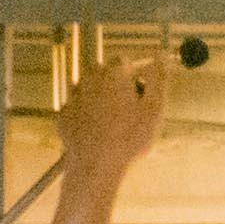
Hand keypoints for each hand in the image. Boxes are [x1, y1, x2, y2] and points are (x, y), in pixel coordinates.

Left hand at [55, 56, 164, 203]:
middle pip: (103, 72)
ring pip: (89, 89)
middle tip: (126, 110)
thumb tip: (160, 57)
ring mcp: (73, 96)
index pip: (123, 61)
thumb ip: (158, 78)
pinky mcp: (64, 114)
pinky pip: (77, 108)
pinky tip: (95, 132)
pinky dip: (85, 115)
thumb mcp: (154, 108)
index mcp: (113, 73)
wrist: (96, 166)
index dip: (133, 76)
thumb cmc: (129, 138)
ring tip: (111, 123)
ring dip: (99, 98)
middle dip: (114, 85)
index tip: (138, 95)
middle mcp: (89, 79)